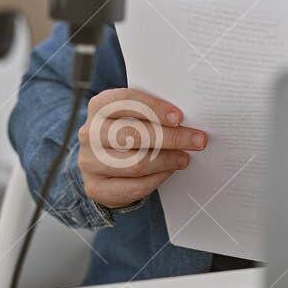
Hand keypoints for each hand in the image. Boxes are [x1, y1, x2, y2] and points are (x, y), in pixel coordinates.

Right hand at [77, 88, 207, 209]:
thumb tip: (186, 119)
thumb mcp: (133, 116)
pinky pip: (133, 186)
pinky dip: (157, 179)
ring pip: (136, 163)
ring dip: (167, 161)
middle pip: (133, 134)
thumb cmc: (125, 133)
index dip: (153, 108)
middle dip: (172, 138)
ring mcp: (89, 161)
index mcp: (99, 106)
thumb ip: (152, 113)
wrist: (102, 163)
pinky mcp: (95, 187)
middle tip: (197, 140)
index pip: (125, 101)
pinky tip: (168, 172)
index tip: (179, 118)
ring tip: (185, 158)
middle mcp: (89, 132)